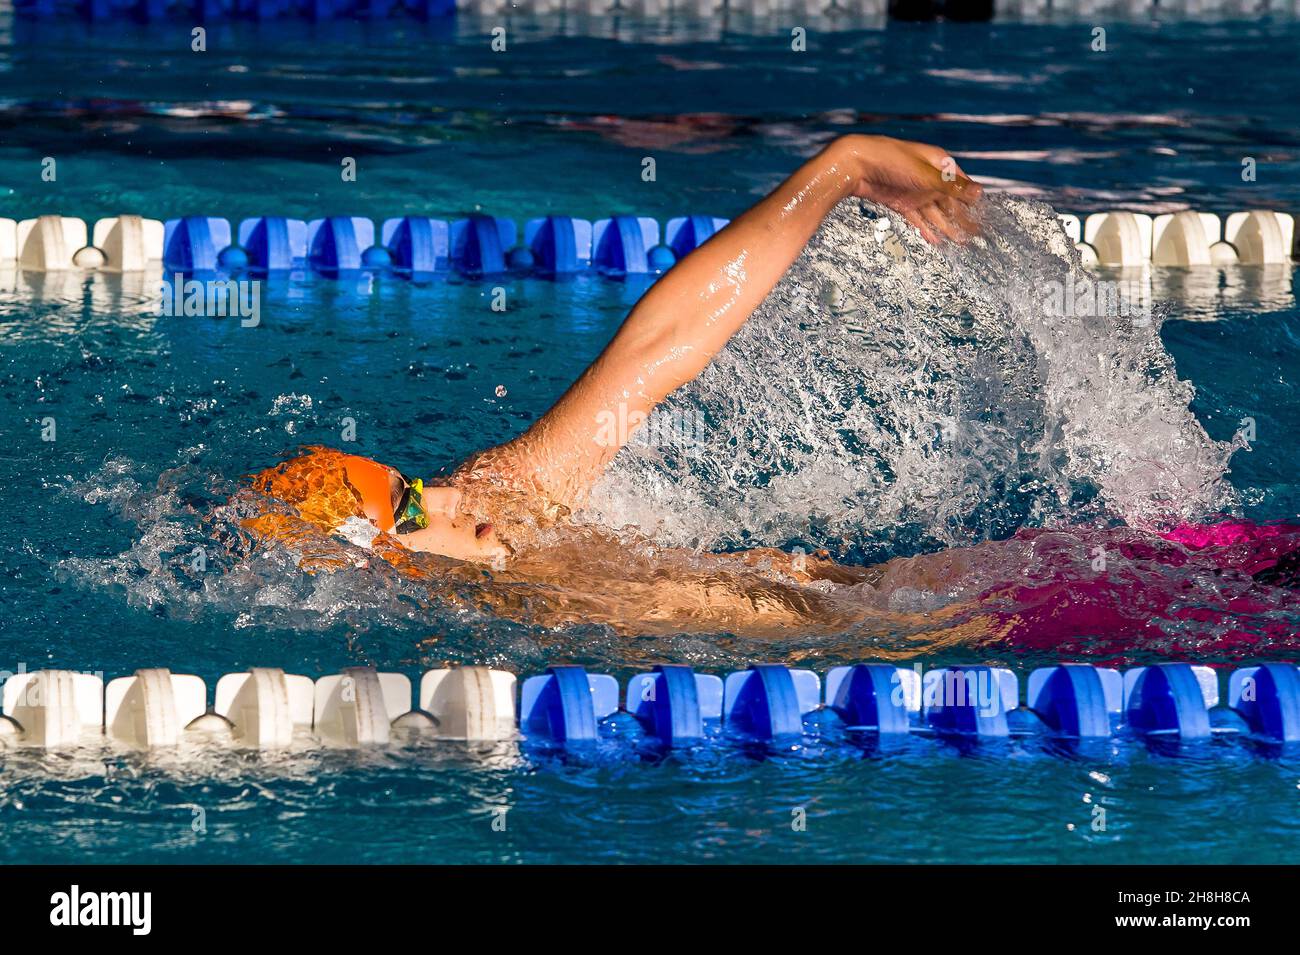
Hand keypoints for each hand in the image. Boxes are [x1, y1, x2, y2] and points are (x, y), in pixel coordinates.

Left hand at [832, 135, 982, 243]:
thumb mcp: (925, 176)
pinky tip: (935, 240)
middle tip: (975, 236)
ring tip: (960, 243)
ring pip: (934, 212)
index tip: (984, 217)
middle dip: (962, 218)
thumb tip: (979, 194)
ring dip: (946, 227)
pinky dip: (925, 229)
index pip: (962, 185)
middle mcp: (929, 178)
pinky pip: (917, 218)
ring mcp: (914, 191)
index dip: (972, 201)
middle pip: (949, 201)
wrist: (855, 165)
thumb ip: (952, 188)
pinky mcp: (900, 202)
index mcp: (939, 163)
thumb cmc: (892, 161)